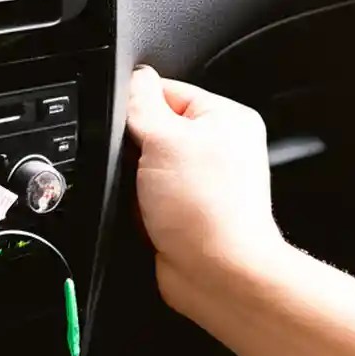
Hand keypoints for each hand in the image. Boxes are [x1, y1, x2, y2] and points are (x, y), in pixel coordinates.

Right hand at [126, 66, 284, 312]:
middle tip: (142, 168)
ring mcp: (200, 183)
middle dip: (135, 150)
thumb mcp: (165, 140)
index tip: (129, 127)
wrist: (217, 275)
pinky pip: (144, 199)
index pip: (167, 90)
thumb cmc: (209, 212)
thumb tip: (133, 79)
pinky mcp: (183, 213)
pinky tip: (147, 218)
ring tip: (148, 199)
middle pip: (152, 130)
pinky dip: (137, 208)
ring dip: (134, 184)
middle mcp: (217, 148)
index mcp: (224, 118)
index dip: (139, 106)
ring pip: (143, 168)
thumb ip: (142, 103)